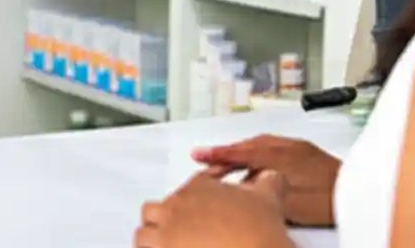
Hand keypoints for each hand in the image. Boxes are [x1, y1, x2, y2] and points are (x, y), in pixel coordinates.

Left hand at [135, 171, 291, 247]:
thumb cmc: (259, 229)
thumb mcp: (267, 197)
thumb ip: (267, 181)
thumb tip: (270, 174)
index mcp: (196, 188)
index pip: (185, 189)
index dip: (192, 198)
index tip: (197, 210)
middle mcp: (176, 209)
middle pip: (153, 211)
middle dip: (162, 220)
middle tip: (177, 231)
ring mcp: (166, 235)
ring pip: (143, 236)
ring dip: (151, 241)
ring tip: (164, 247)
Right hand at [192, 135, 340, 226]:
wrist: (363, 190)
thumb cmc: (329, 199)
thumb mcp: (289, 203)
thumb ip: (262, 193)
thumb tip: (244, 192)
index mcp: (279, 155)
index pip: (241, 152)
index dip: (217, 154)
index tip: (198, 154)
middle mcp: (287, 146)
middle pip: (249, 146)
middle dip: (227, 153)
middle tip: (208, 159)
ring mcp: (299, 148)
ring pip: (262, 146)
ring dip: (244, 153)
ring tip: (230, 163)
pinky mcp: (309, 154)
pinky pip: (274, 149)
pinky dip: (259, 156)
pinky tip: (260, 169)